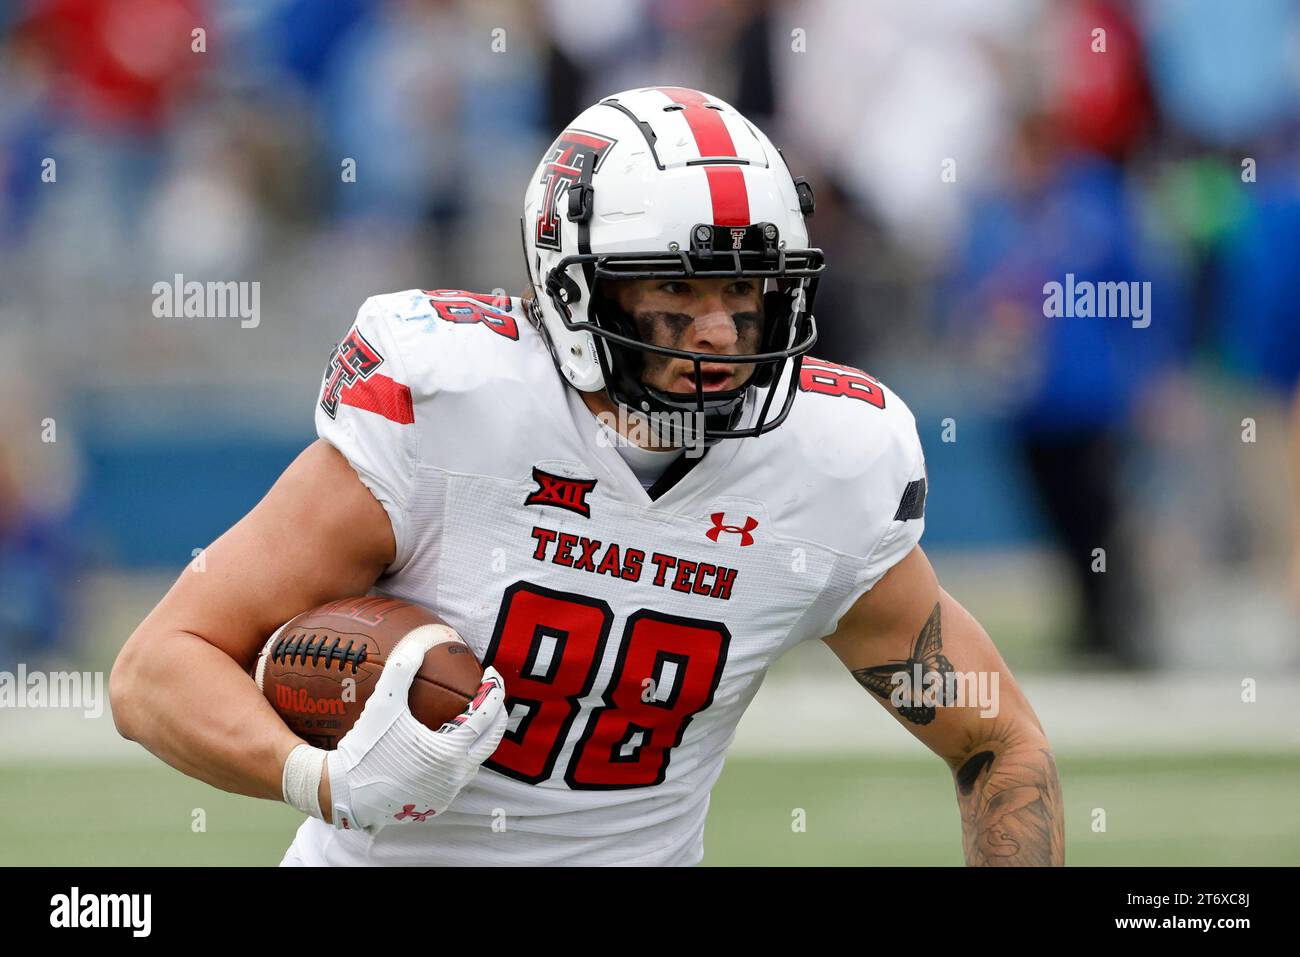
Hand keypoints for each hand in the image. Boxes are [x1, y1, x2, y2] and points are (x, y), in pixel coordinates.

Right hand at [323, 630, 507, 832]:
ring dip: (478, 739)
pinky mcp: (436, 804)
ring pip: (476, 760)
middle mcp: (455, 774)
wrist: (346, 794)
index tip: (491, 673)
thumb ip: (401, 671)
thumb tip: (417, 644)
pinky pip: (458, 777)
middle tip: (491, 694)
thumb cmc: (366, 748)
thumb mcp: (383, 705)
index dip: (494, 690)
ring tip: (472, 719)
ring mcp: (447, 792)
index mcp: (450, 750)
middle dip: (497, 715)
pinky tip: (449, 746)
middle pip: (491, 740)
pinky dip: (460, 759)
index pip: (486, 715)